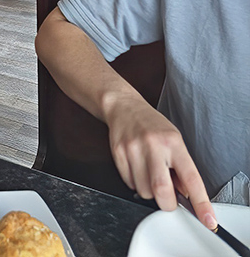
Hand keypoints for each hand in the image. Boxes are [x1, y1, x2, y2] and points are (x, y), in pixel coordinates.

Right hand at [104, 94, 215, 227]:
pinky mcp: (118, 153)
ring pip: (144, 191)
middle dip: (167, 202)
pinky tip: (137, 167)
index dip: (201, 203)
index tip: (208, 219)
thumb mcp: (174, 139)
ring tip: (149, 172)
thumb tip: (187, 196)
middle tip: (168, 197)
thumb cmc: (151, 124)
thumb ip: (181, 167)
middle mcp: (153, 145)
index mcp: (173, 142)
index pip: (191, 178)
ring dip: (150, 191)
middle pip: (162, 190)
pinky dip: (136, 183)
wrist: (124, 106)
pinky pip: (129, 184)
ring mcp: (134, 149)